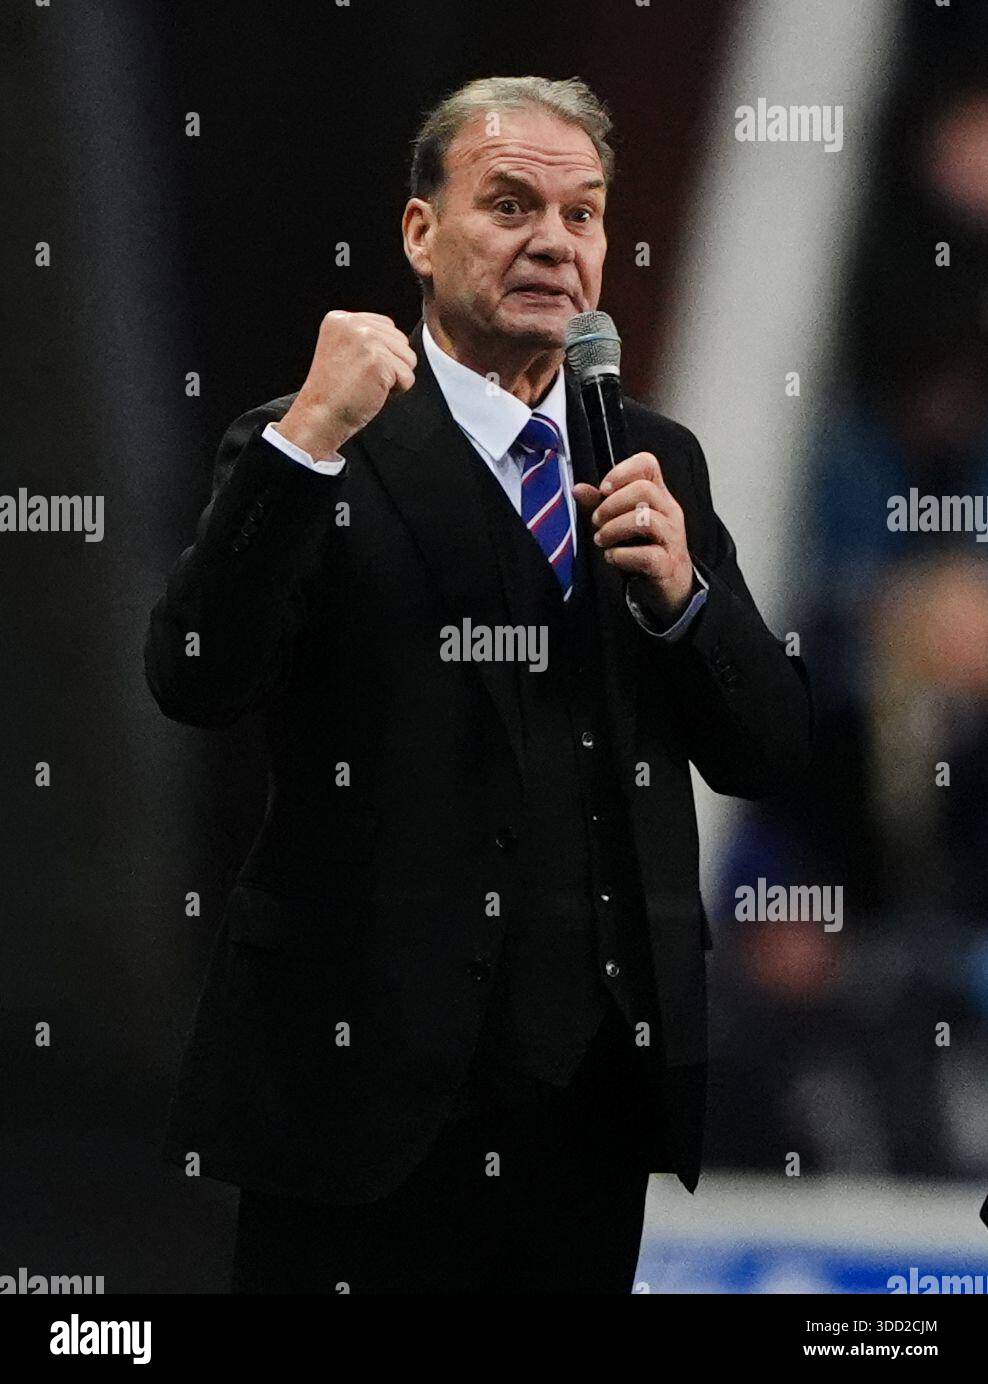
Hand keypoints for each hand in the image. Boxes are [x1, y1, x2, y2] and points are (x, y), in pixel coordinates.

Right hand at [277, 311, 416, 459]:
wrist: (319, 416)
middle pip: (402, 341)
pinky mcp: (379, 360)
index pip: (388, 328)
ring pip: (408, 358)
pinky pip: (407, 378)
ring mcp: (366, 339)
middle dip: (389, 365)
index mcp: (341, 319)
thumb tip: (401, 340)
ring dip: (393, 379)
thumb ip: (367, 339)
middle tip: (361, 380)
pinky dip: (395, 392)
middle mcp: (353, 323)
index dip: (381, 354)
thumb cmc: (333, 393)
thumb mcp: (344, 352)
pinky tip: (371, 393)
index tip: (355, 369)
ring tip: (366, 385)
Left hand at [573, 452, 694, 623]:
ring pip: (646, 520)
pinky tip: (612, 557)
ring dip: (614, 529)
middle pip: (644, 490)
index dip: (622, 471)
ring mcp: (672, 538)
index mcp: (658, 495)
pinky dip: (622, 555)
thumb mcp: (619, 523)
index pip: (648, 464)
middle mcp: (669, 512)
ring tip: (601, 540)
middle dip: (612, 505)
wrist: (671, 586)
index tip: (604, 490)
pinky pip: (647, 555)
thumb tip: (577, 489)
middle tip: (596, 521)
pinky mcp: (668, 564)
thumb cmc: (643, 548)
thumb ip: (600, 505)